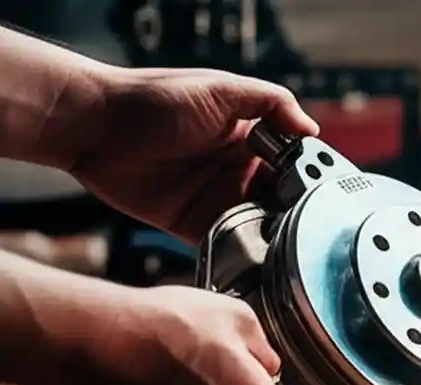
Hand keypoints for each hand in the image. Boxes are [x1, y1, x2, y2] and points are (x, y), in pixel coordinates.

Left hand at [62, 66, 318, 244]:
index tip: (327, 194)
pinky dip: (243, 253)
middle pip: (282, 198)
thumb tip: (312, 129)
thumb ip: (271, 103)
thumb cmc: (153, 98)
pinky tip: (259, 258)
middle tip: (312, 227)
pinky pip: (227, 243)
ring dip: (274, 235)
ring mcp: (217, 199)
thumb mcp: (221, 89)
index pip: (293, 162)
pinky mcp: (193, 224)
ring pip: (260, 224)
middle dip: (297, 213)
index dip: (311, 177)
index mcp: (250, 137)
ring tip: (291, 247)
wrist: (93, 126)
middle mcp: (237, 169)